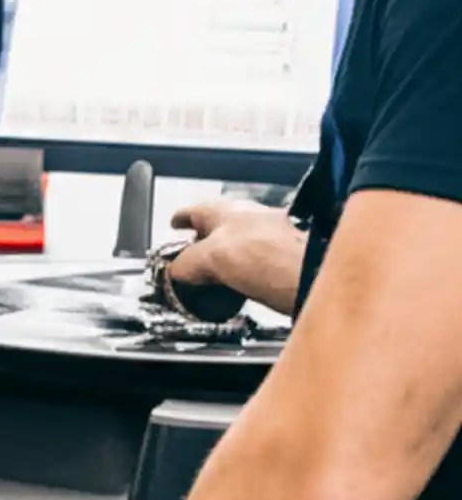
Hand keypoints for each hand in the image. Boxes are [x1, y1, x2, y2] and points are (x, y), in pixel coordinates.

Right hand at [167, 199, 304, 314]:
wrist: (325, 270)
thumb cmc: (276, 257)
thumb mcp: (215, 258)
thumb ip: (189, 263)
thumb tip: (175, 272)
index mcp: (228, 213)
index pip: (195, 211)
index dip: (181, 219)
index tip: (174, 223)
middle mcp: (252, 219)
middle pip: (221, 225)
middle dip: (206, 238)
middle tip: (194, 256)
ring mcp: (277, 237)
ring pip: (244, 243)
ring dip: (230, 256)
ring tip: (221, 277)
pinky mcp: (295, 259)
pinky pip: (265, 263)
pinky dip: (252, 273)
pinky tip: (253, 287)